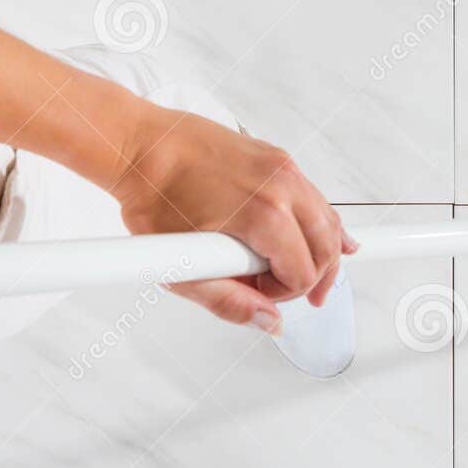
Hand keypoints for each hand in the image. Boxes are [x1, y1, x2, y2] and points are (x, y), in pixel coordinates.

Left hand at [111, 107, 356, 331]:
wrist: (138, 146)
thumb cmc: (153, 196)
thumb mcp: (183, 268)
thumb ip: (230, 302)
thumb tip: (267, 321)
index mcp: (266, 215)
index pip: (303, 272)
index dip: (283, 293)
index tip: (257, 289)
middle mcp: (283, 186)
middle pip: (326, 246)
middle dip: (316, 277)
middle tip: (301, 294)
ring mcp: (284, 168)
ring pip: (327, 219)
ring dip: (325, 249)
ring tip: (318, 272)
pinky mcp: (277, 157)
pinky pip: (313, 195)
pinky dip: (320, 219)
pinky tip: (328, 233)